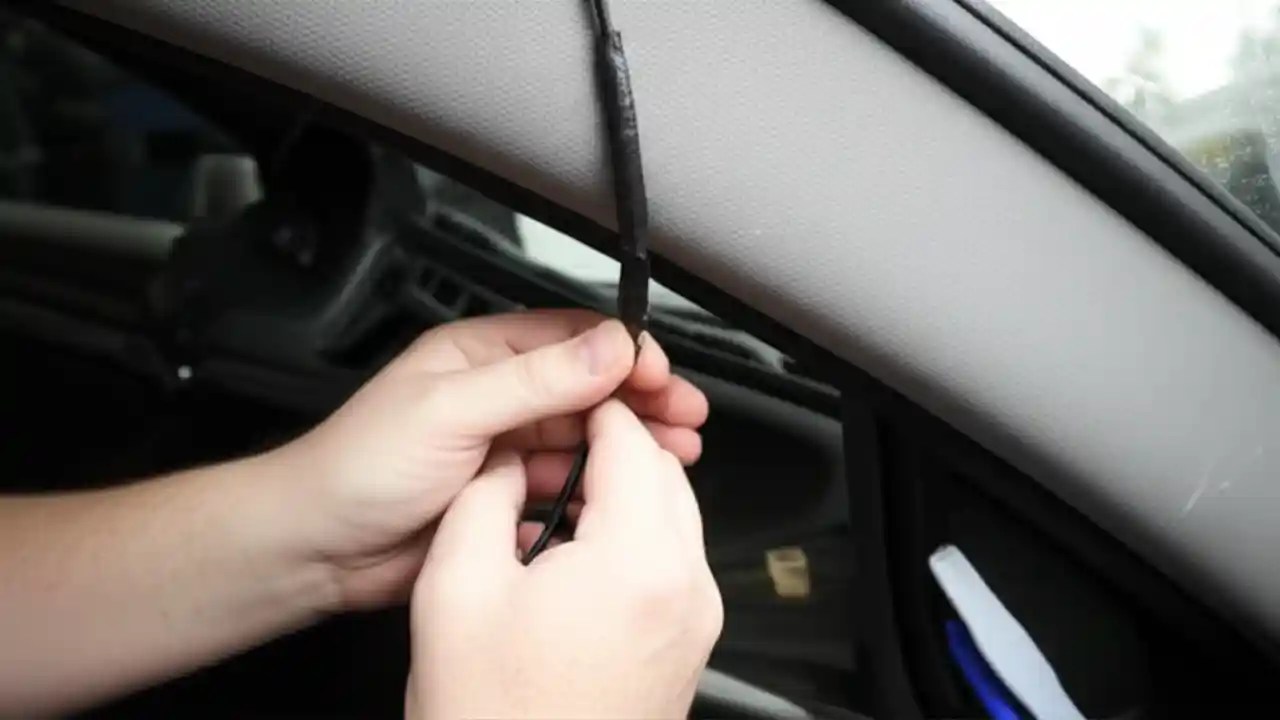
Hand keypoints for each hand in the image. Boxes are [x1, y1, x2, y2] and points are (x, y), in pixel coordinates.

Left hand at [266, 309, 707, 609]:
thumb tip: (609, 346)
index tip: (663, 376)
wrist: (317, 548)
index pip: (571, 339)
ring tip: (672, 457)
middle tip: (686, 420)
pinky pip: (563, 485)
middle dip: (641, 401)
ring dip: (627, 446)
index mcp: (481, 354)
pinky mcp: (502, 493)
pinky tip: (619, 496)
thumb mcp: (454, 410)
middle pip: (587, 388)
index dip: (623, 354)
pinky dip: (596, 489)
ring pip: (582, 439)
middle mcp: (496, 395)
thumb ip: (537, 379)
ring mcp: (501, 446)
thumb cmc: (358, 467)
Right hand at [407, 400, 722, 719]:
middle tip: (560, 436)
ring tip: (560, 495)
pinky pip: (672, 562)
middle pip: (665, 474)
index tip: (570, 390)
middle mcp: (685, 587)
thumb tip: (504, 461)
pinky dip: (636, 537)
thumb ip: (483, 498)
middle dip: (616, 443)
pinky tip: (578, 552)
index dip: (596, 403)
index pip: (631, 441)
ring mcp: (694, 622)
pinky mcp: (686, 649)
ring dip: (627, 490)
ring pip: (674, 516)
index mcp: (637, 560)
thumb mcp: (455, 589)